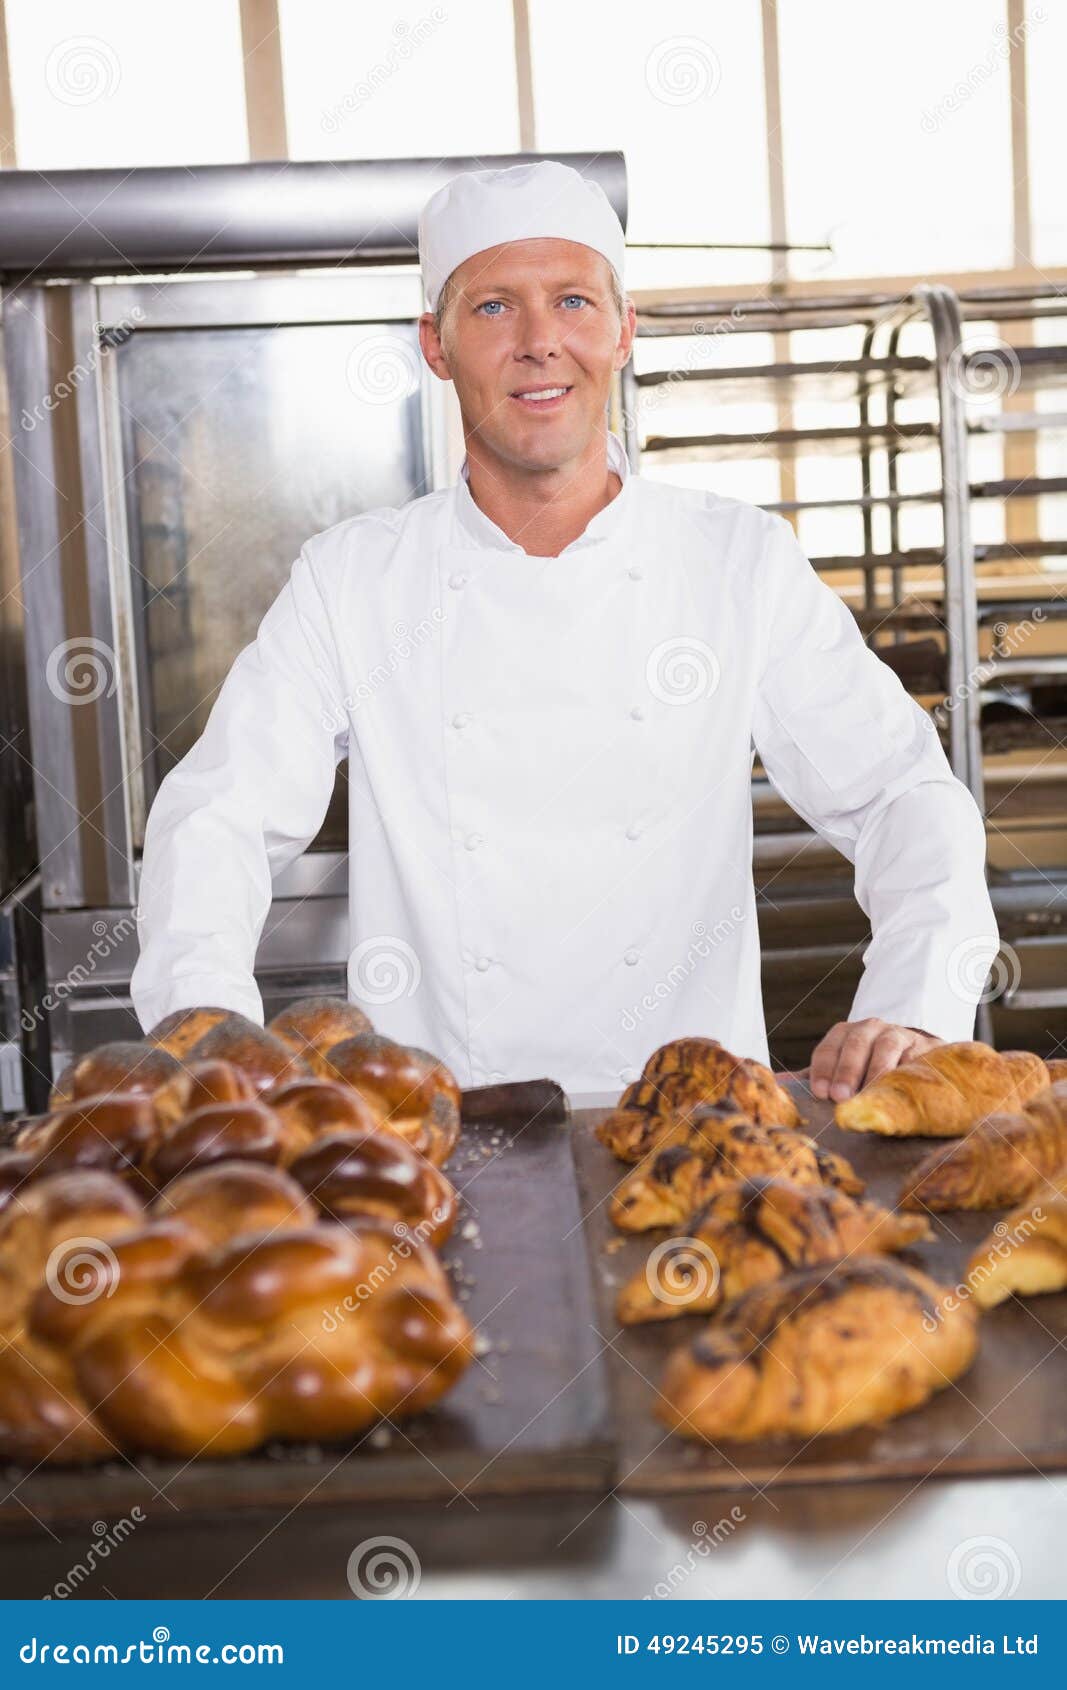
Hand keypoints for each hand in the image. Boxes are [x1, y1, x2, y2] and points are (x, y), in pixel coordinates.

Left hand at [791, 1018, 942, 1102]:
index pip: (829, 1046)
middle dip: (846, 1070)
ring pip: (885, 1046)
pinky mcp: (926, 1047)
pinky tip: (899, 1087)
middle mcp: (871, 1029)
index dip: (822, 1068)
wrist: (919, 1061)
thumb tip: (776, 1084)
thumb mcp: (840, 1071)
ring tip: (868, 1094)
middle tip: (840, 1097)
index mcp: (846, 1033)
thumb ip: (813, 1077)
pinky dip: (906, 1069)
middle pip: (856, 1042)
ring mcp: (899, 1035)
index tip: (819, 1092)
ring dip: (875, 1070)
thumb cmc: (870, 1069)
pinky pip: (915, 1055)